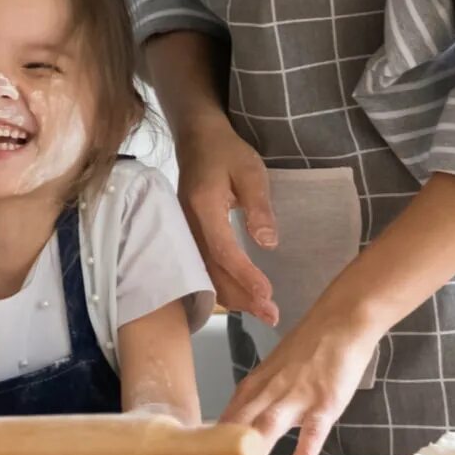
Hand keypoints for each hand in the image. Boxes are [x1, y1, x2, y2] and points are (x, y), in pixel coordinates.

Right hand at [175, 111, 279, 324]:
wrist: (197, 138)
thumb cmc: (227, 152)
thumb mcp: (250, 171)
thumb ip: (259, 206)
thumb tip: (267, 244)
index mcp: (203, 206)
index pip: (223, 249)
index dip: (245, 275)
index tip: (268, 294)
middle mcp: (187, 223)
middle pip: (210, 270)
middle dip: (241, 296)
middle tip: (271, 316)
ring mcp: (183, 230)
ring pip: (203, 272)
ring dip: (232, 295)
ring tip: (261, 311)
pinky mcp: (187, 233)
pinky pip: (200, 265)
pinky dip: (220, 284)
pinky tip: (239, 294)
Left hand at [219, 298, 380, 454]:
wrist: (338, 323)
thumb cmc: (308, 348)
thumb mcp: (275, 371)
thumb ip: (259, 396)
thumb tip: (241, 422)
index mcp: (254, 385)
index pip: (227, 416)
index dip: (213, 440)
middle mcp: (269, 391)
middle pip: (240, 422)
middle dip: (224, 449)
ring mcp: (295, 397)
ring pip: (268, 425)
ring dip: (252, 448)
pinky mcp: (324, 402)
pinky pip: (312, 430)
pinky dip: (304, 451)